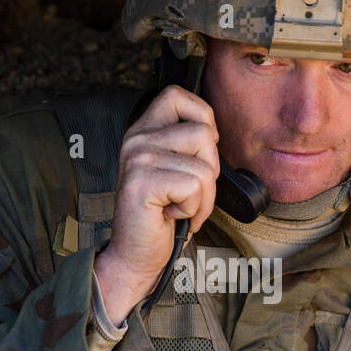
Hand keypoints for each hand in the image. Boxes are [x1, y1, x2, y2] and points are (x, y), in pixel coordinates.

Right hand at [92, 85, 219, 324]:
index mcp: (144, 131)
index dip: (202, 116)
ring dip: (203, 197)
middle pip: (204, 133)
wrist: (135, 254)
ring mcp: (138, 158)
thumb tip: (214, 133)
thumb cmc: (160, 216)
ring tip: (181, 207)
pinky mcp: (143, 182)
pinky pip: (195, 187)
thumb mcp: (174, 170)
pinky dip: (194, 209)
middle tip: (189, 193)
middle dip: (210, 171)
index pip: (177, 95)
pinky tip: (173, 216)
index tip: (200, 148)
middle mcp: (137, 139)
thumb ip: (187, 145)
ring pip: (205, 166)